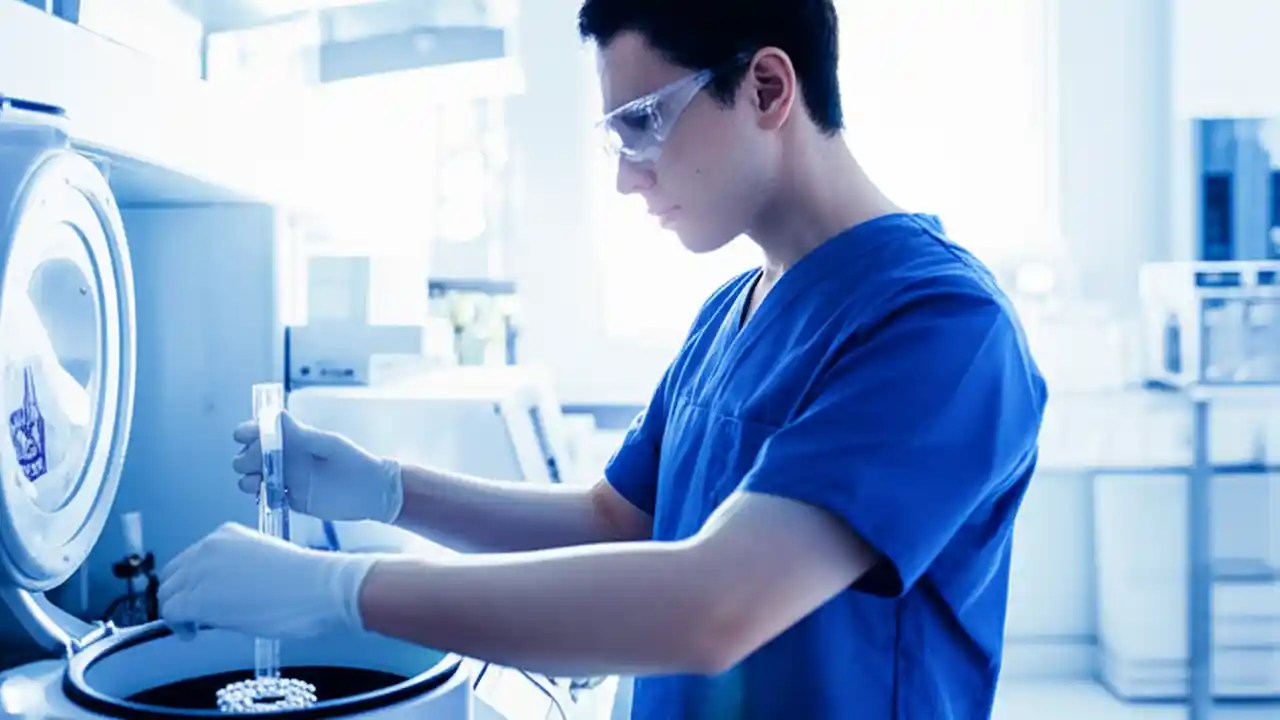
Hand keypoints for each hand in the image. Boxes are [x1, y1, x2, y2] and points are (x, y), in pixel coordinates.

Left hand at [159, 523, 380, 638]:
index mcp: (227, 534)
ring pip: (166, 593)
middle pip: (172, 573)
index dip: (193, 581)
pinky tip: (191, 633)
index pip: (192, 558)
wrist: (317, 588)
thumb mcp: (264, 561)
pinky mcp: (197, 599)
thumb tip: (225, 595)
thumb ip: (238, 570)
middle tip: (193, 615)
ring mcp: (200, 572)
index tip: (202, 597)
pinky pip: (170, 613)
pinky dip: (177, 625)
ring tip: (193, 626)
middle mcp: (207, 547)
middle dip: (179, 594)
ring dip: (177, 610)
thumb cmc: (306, 580)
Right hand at [232, 411, 403, 522]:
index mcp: (293, 439)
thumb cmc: (355, 463)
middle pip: (249, 454)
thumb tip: (276, 415)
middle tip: (258, 465)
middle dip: (246, 458)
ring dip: (248, 478)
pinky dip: (259, 496)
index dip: (247, 432)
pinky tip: (267, 495)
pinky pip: (264, 496)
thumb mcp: (329, 446)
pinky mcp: (289, 499)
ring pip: (251, 476)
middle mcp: (285, 457)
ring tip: (258, 482)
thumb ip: (302, 435)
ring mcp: (285, 478)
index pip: (260, 431)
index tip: (244, 437)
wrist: (371, 494)